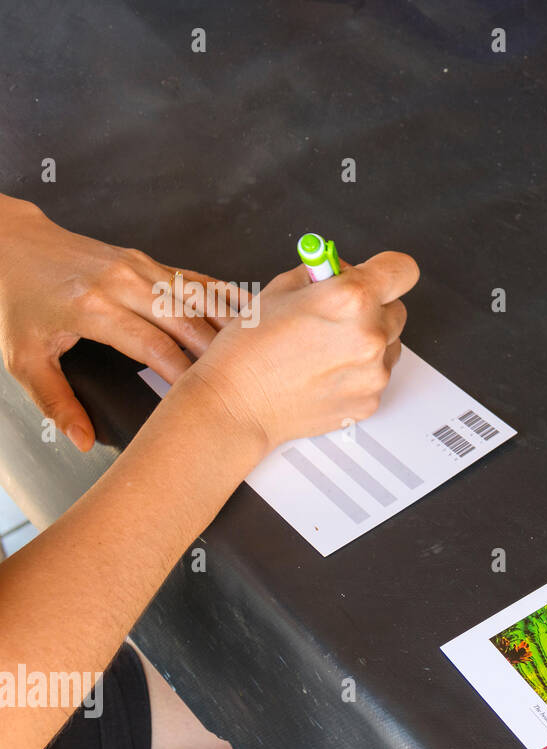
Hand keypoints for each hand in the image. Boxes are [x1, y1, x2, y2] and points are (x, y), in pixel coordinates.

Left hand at [0, 196, 246, 450]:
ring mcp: (139, 267)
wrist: (12, 245)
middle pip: (188, 321)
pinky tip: (247, 315)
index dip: (185, 376)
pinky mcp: (148, 260)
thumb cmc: (19, 298)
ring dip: (229, 326)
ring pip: (199, 298)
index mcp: (94, 309)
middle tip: (242, 383)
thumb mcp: (25, 357)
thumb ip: (55, 401)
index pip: (155, 348)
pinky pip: (196, 280)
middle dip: (218, 355)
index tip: (203, 400)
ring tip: (256, 354)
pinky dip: (224, 298)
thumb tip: (81, 438)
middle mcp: (122, 283)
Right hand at [184, 253, 417, 454]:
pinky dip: (358, 371)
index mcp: (351, 298)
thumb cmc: (249, 350)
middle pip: (397, 308)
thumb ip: (323, 274)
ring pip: (389, 344)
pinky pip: (376, 375)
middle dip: (373, 307)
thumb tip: (343, 270)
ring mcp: (374, 373)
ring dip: (369, 341)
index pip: (403, 270)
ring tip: (326, 349)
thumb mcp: (280, 289)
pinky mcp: (371, 400)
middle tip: (337, 316)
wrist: (236, 405)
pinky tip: (324, 372)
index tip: (378, 274)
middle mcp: (370, 335)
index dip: (388, 270)